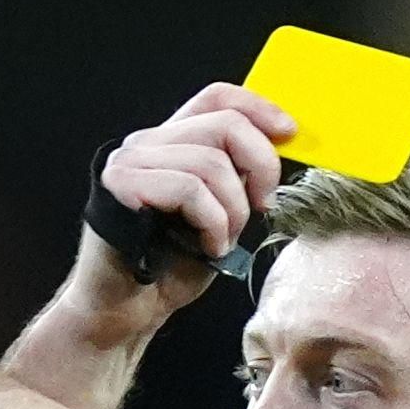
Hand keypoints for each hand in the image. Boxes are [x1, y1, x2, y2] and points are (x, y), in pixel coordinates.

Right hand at [67, 83, 295, 331]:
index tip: (289, 132)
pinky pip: (189, 190)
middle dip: (261, 166)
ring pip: (211, 162)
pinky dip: (212, 224)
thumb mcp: (220, 215)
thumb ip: (238, 179)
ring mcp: (130, 161)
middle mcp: (146, 142)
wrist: (124, 312)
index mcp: (170, 142)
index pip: (217, 96)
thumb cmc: (169, 269)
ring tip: (223, 240)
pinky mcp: (120, 186)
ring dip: (233, 210)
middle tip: (264, 206)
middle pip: (225, 123)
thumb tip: (278, 153)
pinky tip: (207, 247)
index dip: (258, 107)